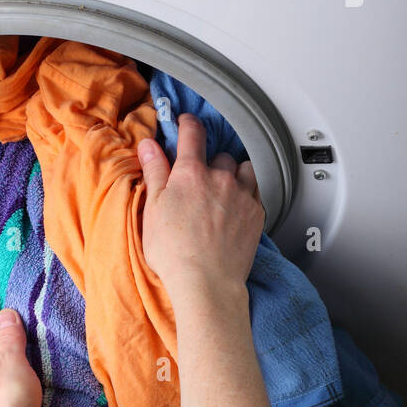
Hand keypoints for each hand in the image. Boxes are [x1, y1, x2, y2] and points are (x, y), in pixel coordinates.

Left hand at [0, 309, 53, 406]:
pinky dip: (50, 381)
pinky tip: (64, 372)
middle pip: (1, 353)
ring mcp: (13, 395)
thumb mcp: (10, 361)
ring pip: (23, 371)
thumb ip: (10, 338)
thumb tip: (5, 313)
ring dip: (37, 360)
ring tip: (56, 344)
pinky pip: (40, 389)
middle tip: (38, 322)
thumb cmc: (7, 402)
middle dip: (16, 338)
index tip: (1, 307)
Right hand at [137, 115, 264, 304]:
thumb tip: (149, 145)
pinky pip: (256, 191)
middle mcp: (220, 177)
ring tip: (224, 191)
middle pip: (220, 156)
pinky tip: (236, 207)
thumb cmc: (174, 252)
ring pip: (243, 169)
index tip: (186, 123)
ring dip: (234, 174)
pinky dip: (247, 193)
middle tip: (201, 181)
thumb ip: (154, 172)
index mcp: (191, 173)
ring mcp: (242, 194)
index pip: (192, 134)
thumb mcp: (153, 210)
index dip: (188, 124)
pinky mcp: (257, 213)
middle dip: (211, 164)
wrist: (206, 283)